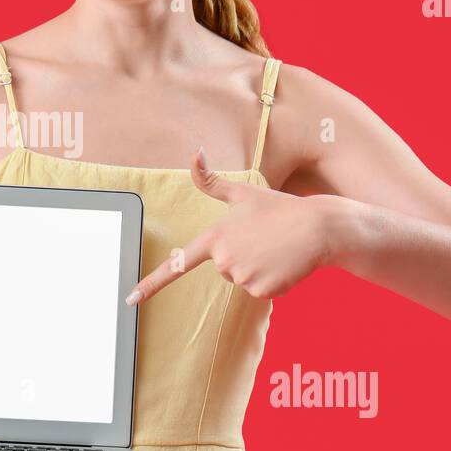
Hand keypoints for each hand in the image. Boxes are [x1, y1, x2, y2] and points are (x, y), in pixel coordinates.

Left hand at [126, 146, 335, 302]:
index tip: (130, 298)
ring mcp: (243, 277)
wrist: (320, 227)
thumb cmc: (280, 209)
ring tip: (275, 248)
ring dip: (258, 267)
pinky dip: (273, 279)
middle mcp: (224, 260)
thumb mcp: (243, 192)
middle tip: (262, 239)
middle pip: (223, 267)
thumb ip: (211, 180)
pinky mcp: (262, 291)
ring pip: (242, 279)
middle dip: (241, 256)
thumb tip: (193, 152)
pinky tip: (284, 262)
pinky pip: (261, 290)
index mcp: (215, 237)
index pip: (177, 264)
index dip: (151, 283)